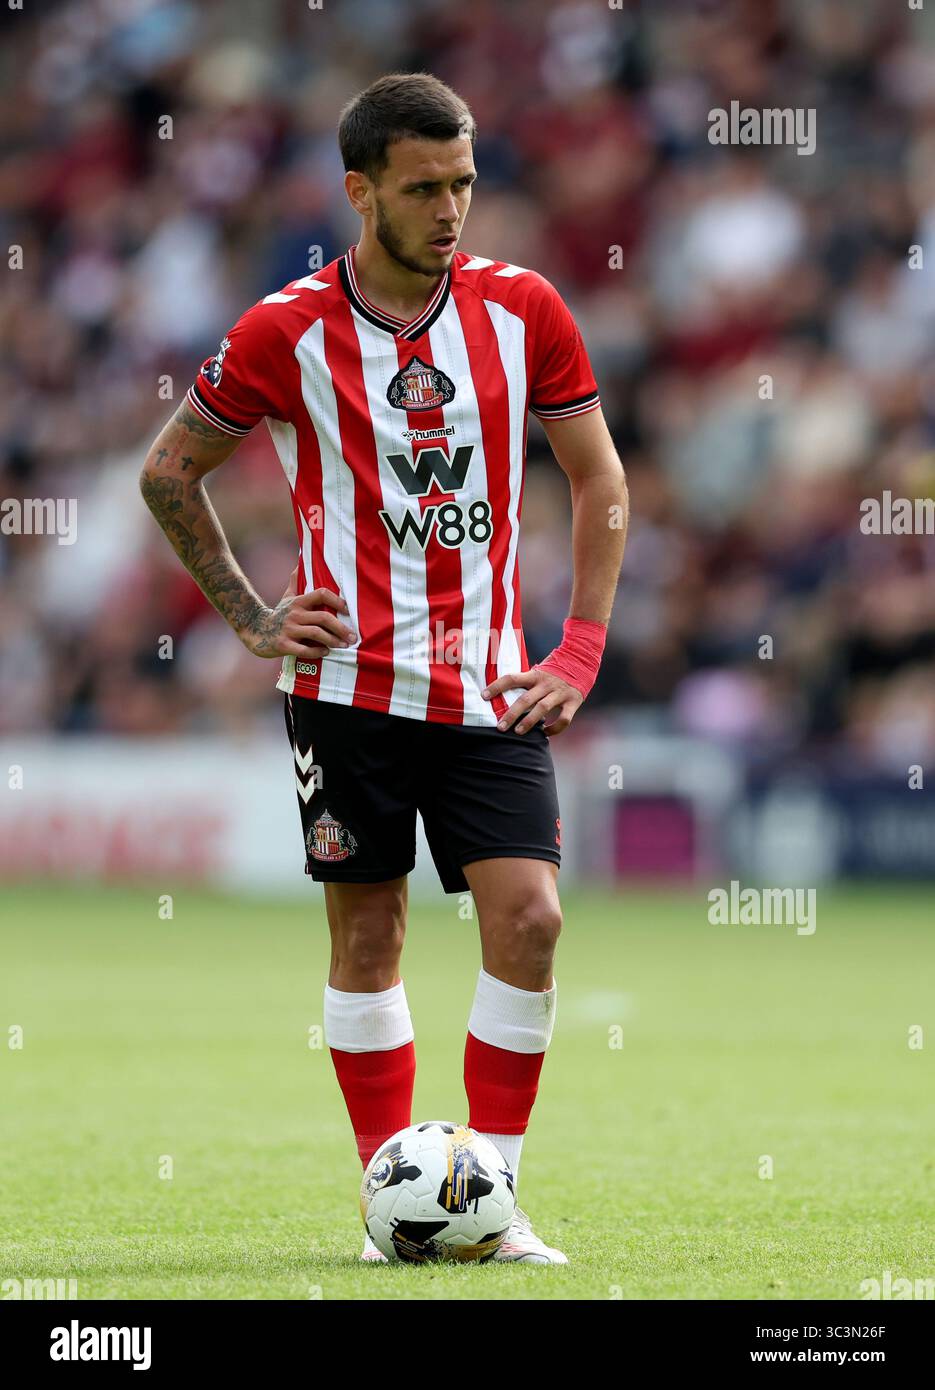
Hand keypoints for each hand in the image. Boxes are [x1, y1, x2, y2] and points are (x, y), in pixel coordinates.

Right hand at [239, 568, 355, 659]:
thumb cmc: (279, 614)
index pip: (321, 594)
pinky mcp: (283, 645)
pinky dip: (317, 652)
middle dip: (341, 628)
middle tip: (353, 637)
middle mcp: (294, 614)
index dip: (337, 600)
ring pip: (316, 633)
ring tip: (343, 646)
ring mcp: (288, 630)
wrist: (256, 631)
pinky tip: (325, 652)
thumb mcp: (287, 597)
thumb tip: (301, 560)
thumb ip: (296, 581)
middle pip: (323, 618)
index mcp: (298, 602)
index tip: (348, 610)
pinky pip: (304, 649)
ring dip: (332, 640)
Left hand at [482, 668, 583, 735]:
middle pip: (526, 699)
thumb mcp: (538, 672)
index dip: (496, 686)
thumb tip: (500, 695)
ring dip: (529, 721)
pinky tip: (545, 733)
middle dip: (511, 714)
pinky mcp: (574, 701)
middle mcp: (546, 683)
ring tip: (518, 732)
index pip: (511, 678)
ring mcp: (560, 693)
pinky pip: (564, 719)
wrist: (581, 660)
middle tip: (500, 727)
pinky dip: (554, 728)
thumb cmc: (554, 671)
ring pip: (543, 708)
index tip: (484, 696)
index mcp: (535, 675)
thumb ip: (524, 682)